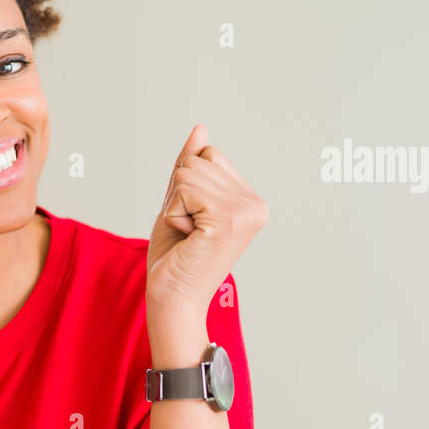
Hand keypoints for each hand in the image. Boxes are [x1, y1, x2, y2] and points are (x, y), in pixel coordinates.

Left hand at [145, 124, 268, 329]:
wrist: (173, 299)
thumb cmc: (175, 258)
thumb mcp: (179, 203)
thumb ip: (189, 167)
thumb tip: (201, 129)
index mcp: (250, 200)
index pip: (208, 155)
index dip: (186, 186)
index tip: (193, 222)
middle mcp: (255, 203)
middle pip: (198, 159)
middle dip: (179, 195)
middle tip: (189, 232)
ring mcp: (246, 210)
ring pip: (188, 172)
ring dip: (175, 205)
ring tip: (189, 236)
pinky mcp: (228, 218)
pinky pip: (183, 189)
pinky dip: (174, 213)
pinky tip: (188, 239)